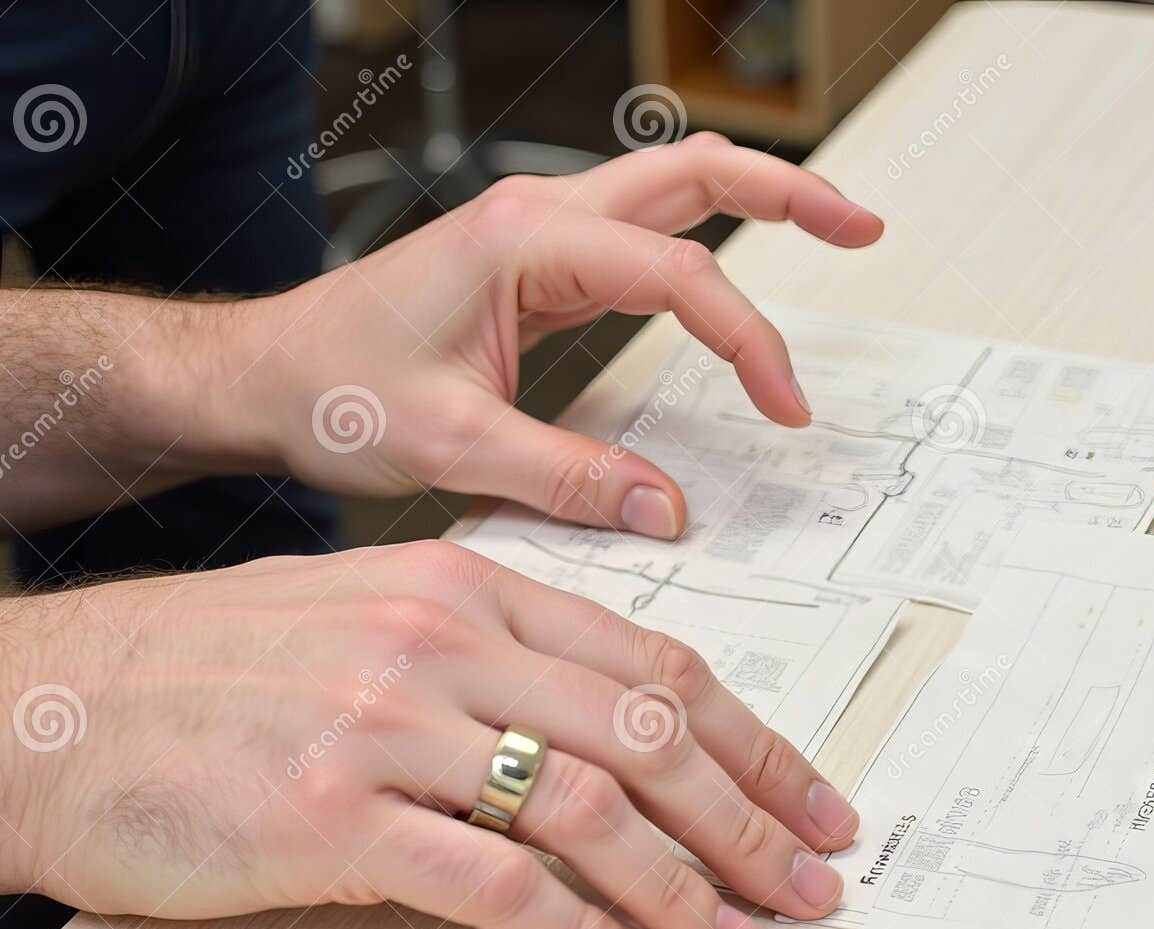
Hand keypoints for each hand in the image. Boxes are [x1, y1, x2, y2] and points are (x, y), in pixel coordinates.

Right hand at [0, 540, 859, 928]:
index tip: (814, 800)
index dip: (757, 743)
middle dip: (753, 820)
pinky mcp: (329, 815)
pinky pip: (493, 881)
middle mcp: (442, 643)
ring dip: (684, 887)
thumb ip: (498, 661)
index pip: (657, 668)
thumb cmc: (217, 667)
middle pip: (648, 735)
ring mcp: (386, 724)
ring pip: (589, 809)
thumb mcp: (374, 620)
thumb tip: (619, 733)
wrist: (53, 704)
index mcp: (468, 589)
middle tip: (814, 880)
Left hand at [230, 135, 883, 538]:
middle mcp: (541, 219)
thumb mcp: (449, 445)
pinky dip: (705, 248)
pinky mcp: (539, 266)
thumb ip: (565, 477)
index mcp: (524, 240)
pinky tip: (731, 282)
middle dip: (789, 196)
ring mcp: (542, 235)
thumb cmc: (333, 391)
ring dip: (757, 201)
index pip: (677, 274)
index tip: (784, 407)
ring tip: (833, 227)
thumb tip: (666, 506)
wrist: (265, 376)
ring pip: (674, 189)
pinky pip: (644, 239)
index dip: (746, 340)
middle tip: (864, 227)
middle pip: (694, 173)